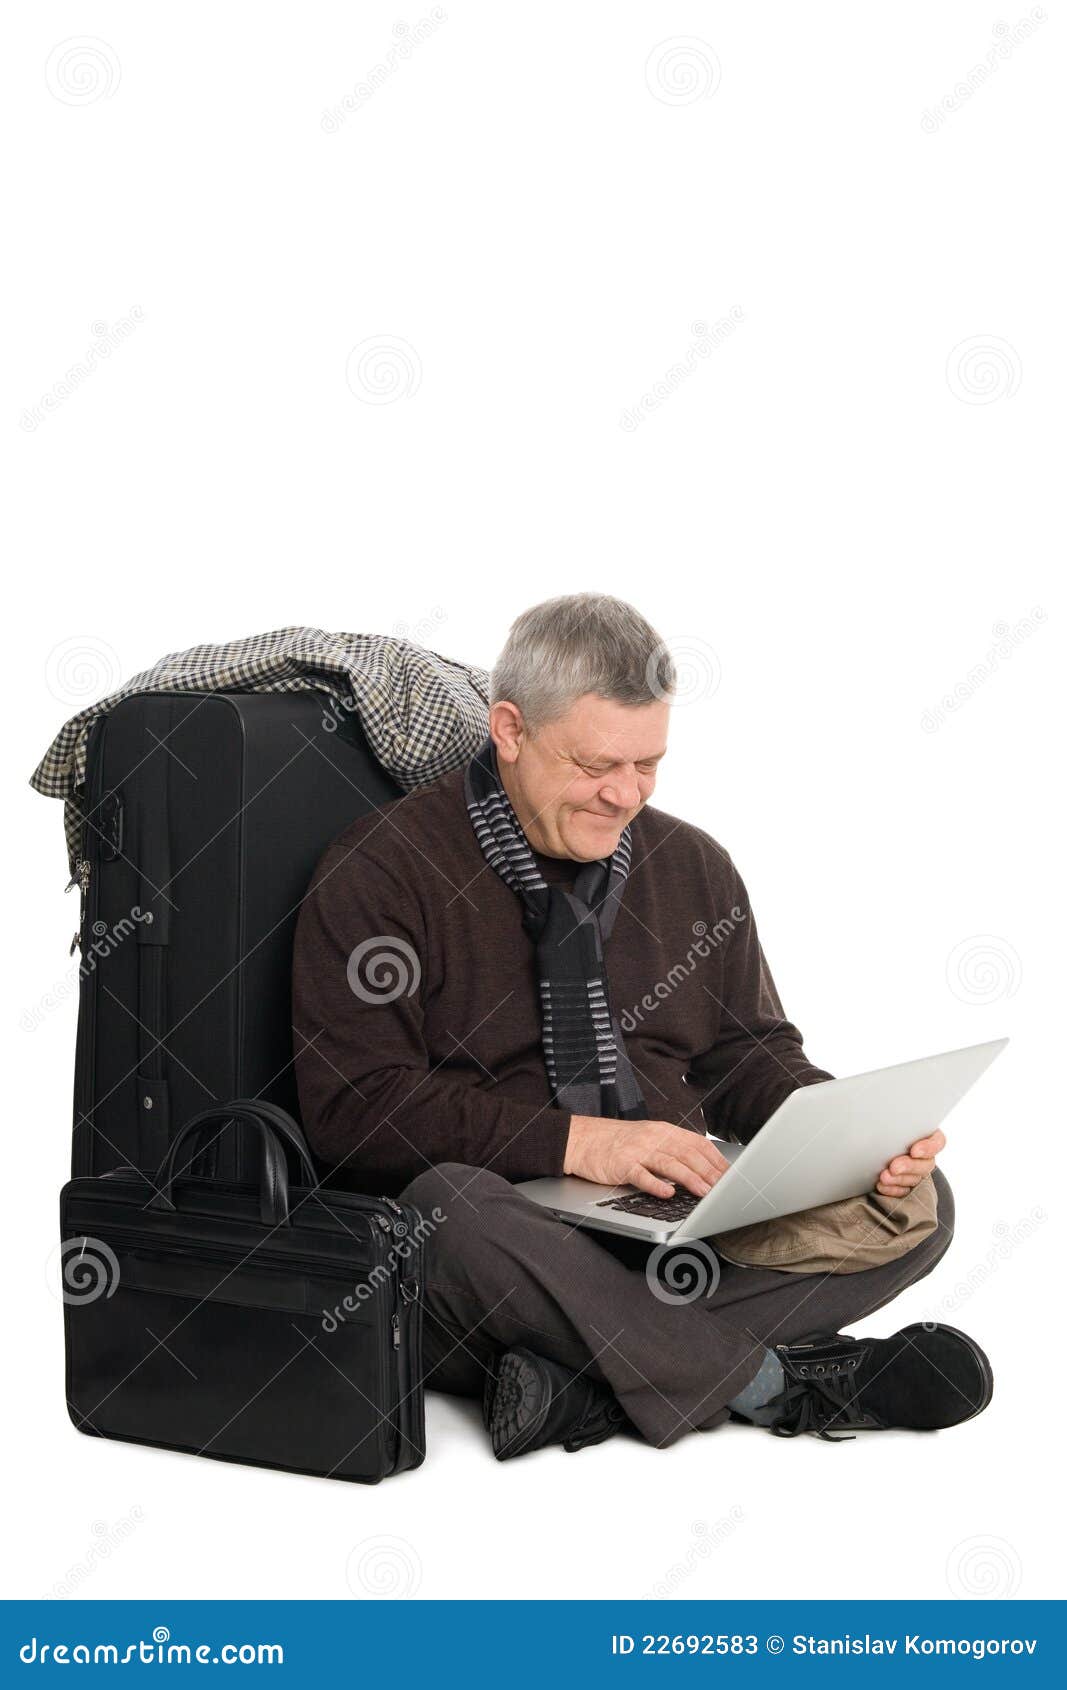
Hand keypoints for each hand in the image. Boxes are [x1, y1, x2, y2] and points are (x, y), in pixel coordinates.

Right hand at [564, 1116, 731, 1197]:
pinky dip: (656, 1185)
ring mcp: (637, 1151)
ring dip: (691, 1179)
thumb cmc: (617, 1142)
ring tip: (706, 1193)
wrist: (582, 1139)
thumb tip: (701, 1167)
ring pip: (670, 1164)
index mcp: (663, 1130)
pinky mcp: (621, 1165)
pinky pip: (641, 1175)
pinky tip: (668, 1193)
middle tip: (725, 1188)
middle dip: (710, 1172)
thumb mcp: (648, 1138)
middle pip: (688, 1154)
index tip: (731, 1175)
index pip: (697, 1144)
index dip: (716, 1160)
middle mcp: (653, 1138)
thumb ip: (671, 1149)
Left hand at [875, 1128, 944, 1198]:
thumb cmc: (886, 1126)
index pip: (937, 1142)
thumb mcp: (892, 1122)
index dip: (929, 1147)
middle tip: (893, 1167)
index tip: (914, 1151)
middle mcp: (925, 1155)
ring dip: (899, 1179)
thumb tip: (882, 1116)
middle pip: (926, 1164)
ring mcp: (917, 1172)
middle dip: (909, 1166)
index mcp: (927, 1135)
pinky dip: (892, 1189)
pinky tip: (882, 1186)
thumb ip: (893, 1122)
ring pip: (914, 1179)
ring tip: (883, 1177)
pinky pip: (904, 1191)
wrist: (872, 1142)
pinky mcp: (906, 1185)